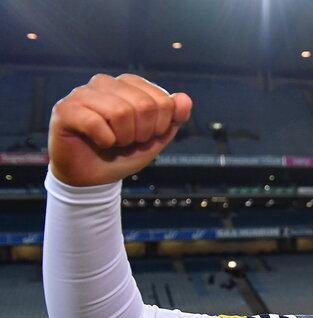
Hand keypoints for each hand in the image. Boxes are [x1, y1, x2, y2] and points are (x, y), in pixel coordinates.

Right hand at [48, 74, 191, 186]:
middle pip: (144, 105)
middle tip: (127, 141)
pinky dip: (104, 140)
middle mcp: (105, 83)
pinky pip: (95, 122)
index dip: (160, 127)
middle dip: (142, 133)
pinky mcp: (65, 109)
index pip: (162, 100)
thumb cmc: (123, 154)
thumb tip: (184, 98)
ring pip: (120, 112)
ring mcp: (83, 93)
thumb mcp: (155, 138)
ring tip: (113, 141)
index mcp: (129, 85)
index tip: (145, 136)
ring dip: (122, 138)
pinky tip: (98, 141)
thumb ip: (173, 118)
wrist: (94, 177)